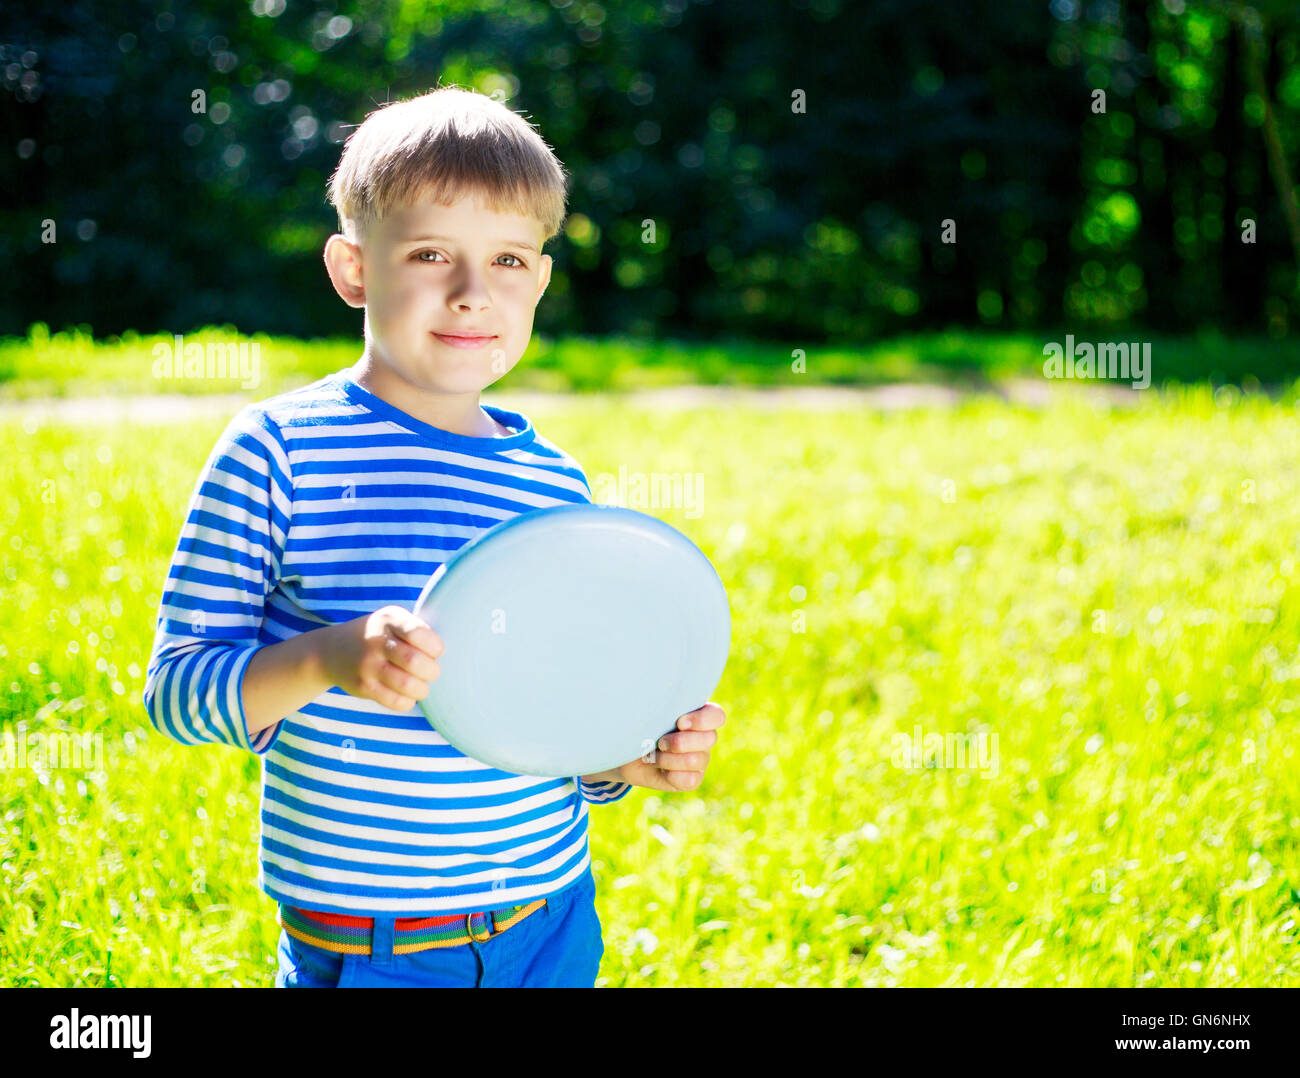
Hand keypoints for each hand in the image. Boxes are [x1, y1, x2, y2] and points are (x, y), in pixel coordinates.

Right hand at [317, 605, 443, 711]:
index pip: (419, 634)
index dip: (435, 647)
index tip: (435, 651)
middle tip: (431, 672)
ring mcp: (367, 665)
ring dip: (422, 689)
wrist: (332, 650)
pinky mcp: (362, 686)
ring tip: (421, 685)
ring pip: (406, 685)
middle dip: (432, 671)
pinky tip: (407, 695)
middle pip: (414, 662)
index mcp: (389, 619)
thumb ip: (418, 630)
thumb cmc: (379, 635)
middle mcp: (376, 641)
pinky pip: (395, 701)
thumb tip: (455, 651)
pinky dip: (408, 702)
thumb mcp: (393, 620)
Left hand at [583, 702, 725, 792]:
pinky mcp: (691, 779)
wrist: (624, 753)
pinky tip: (660, 769)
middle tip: (660, 742)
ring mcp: (700, 759)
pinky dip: (672, 775)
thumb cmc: (637, 725)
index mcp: (697, 715)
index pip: (717, 716)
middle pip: (710, 739)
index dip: (702, 720)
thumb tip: (656, 685)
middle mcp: (703, 737)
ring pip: (697, 760)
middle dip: (680, 742)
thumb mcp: (644, 710)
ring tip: (653, 756)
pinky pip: (691, 780)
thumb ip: (657, 701)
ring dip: (669, 759)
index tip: (679, 722)